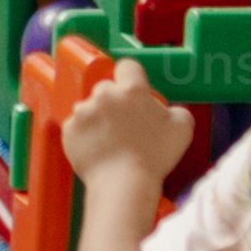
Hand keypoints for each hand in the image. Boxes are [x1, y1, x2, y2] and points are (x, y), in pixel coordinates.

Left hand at [55, 57, 185, 193]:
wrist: (124, 184)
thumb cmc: (155, 156)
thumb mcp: (182, 128)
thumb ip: (175, 109)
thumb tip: (167, 110)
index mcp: (132, 90)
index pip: (128, 66)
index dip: (132, 77)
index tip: (133, 90)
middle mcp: (104, 94)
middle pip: (106, 88)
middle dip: (114, 102)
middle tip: (124, 124)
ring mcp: (83, 111)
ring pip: (89, 107)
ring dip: (97, 118)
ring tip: (110, 141)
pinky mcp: (69, 129)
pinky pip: (76, 126)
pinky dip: (84, 135)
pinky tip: (98, 149)